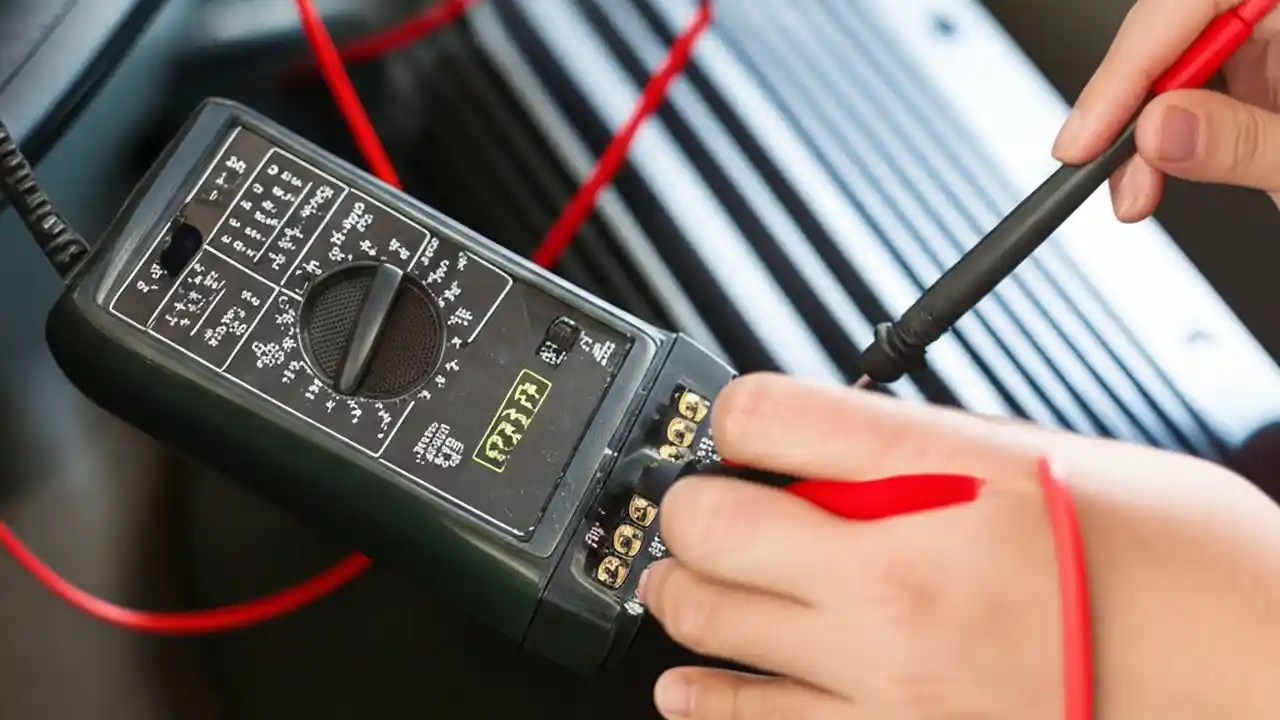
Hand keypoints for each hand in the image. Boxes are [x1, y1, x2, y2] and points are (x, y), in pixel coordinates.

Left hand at [640, 373, 1279, 718]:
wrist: (1254, 678)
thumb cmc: (1182, 570)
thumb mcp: (1053, 462)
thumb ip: (921, 453)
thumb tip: (829, 450)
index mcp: (943, 480)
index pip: (762, 414)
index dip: (732, 414)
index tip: (734, 429)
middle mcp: (899, 579)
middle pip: (706, 521)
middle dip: (689, 503)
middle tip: (702, 502)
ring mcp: (886, 677)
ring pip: (705, 619)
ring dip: (684, 588)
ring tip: (691, 578)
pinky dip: (702, 692)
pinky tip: (691, 681)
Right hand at [1053, 0, 1279, 219]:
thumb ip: (1240, 141)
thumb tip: (1159, 130)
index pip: (1190, 3)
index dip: (1130, 62)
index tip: (1091, 130)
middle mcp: (1276, 18)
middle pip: (1168, 32)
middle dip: (1124, 104)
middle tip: (1098, 165)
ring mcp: (1268, 46)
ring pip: (1167, 65)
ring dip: (1134, 133)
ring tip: (1131, 190)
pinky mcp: (1254, 78)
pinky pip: (1186, 91)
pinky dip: (1156, 139)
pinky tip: (1147, 173)